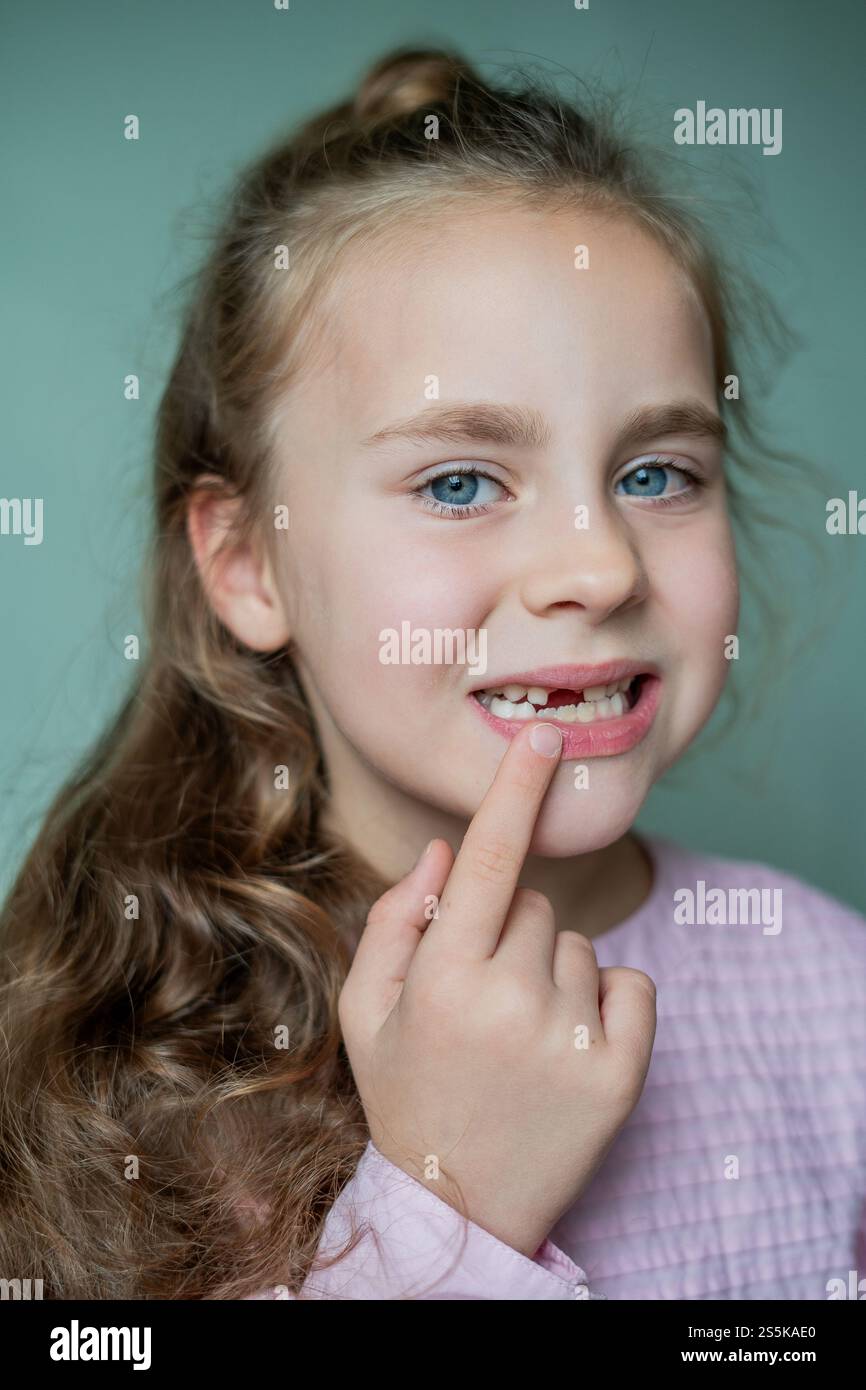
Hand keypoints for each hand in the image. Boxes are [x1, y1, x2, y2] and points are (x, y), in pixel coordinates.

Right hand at [339, 720, 656, 1257]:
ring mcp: (571, 1037)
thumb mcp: (367, 1012)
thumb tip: (445, 847)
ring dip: (552, 973)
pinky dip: (607, 1002)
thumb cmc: (407, 1094)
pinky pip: (630, 983)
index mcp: (443, 979)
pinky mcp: (623, 1072)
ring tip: (519, 1039)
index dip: (515, 789)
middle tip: (482, 1004)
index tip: (544, 736)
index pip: (487, 858)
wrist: (461, 1208)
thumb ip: (396, 920)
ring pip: (576, 944)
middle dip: (507, 934)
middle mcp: (510, 1000)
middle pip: (531, 904)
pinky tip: (567, 1048)